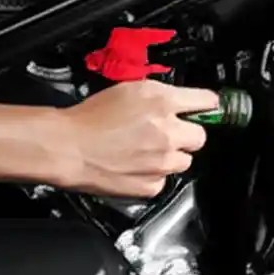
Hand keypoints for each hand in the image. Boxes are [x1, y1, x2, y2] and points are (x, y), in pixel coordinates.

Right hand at [51, 80, 218, 197]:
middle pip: (200, 136)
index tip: (207, 109)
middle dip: (186, 135)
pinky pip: (165, 179)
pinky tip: (136, 166)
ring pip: (184, 161)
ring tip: (146, 151)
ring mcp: (162, 161)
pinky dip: (154, 175)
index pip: (207, 101)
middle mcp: (168, 132)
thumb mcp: (129, 90)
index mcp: (163, 102)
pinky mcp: (152, 184)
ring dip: (171, 156)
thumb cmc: (89, 117)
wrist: (66, 146)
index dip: (206, 105)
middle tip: (166, 133)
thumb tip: (182, 102)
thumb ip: (161, 96)